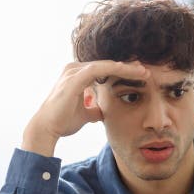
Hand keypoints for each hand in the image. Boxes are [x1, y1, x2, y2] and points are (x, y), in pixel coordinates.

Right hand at [22, 60, 148, 155]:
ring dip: (125, 68)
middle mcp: (74, 69)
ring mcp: (73, 72)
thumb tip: (103, 112)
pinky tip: (127, 71)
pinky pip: (97, 69)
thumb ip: (94, 109)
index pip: (104, 70)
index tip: (140, 76)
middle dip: (127, 67)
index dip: (123, 72)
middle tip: (146, 70)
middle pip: (106, 64)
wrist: (47, 128)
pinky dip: (113, 69)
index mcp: (77, 75)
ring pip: (105, 65)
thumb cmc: (63, 121)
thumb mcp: (85, 114)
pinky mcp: (73, 78)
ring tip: (142, 71)